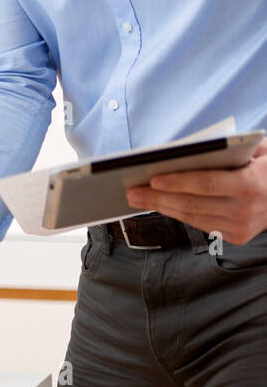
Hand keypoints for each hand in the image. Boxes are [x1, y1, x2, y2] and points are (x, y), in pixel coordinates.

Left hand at [126, 139, 266, 244]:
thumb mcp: (257, 150)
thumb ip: (227, 150)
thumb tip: (187, 151)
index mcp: (250, 185)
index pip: (207, 184)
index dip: (178, 182)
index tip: (153, 179)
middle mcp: (246, 210)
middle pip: (193, 204)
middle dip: (158, 197)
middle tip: (132, 191)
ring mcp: (242, 227)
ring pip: (192, 217)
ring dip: (162, 207)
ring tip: (138, 198)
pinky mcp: (238, 236)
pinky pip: (200, 225)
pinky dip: (178, 214)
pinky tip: (160, 205)